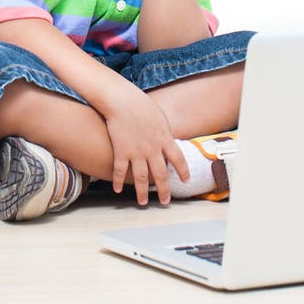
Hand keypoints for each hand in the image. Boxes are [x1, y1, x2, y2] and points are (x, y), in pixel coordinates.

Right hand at [105, 88, 189, 204]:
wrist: (122, 101)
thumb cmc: (140, 105)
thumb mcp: (160, 117)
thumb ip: (164, 133)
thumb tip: (169, 142)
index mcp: (164, 138)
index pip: (179, 159)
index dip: (184, 171)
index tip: (186, 180)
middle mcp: (152, 148)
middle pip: (160, 174)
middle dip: (164, 190)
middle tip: (165, 201)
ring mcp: (136, 151)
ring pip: (141, 177)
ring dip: (142, 192)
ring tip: (143, 202)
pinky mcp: (121, 150)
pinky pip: (120, 170)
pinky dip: (118, 181)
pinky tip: (117, 189)